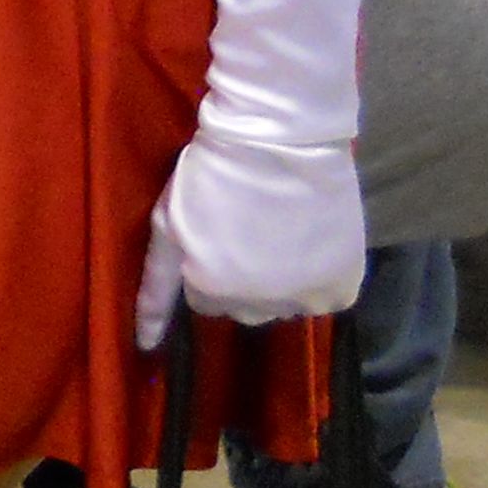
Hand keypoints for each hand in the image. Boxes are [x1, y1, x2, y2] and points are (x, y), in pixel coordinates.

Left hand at [133, 121, 363, 348]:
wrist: (279, 140)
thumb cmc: (210, 174)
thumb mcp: (167, 225)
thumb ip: (156, 288)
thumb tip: (145, 347)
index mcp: (211, 291)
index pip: (204, 301)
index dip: (207, 265)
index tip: (215, 233)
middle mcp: (257, 306)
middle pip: (244, 307)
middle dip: (242, 278)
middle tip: (249, 229)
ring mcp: (302, 299)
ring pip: (284, 305)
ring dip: (282, 281)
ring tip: (280, 231)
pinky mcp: (342, 287)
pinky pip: (326, 299)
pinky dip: (320, 278)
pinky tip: (311, 242)